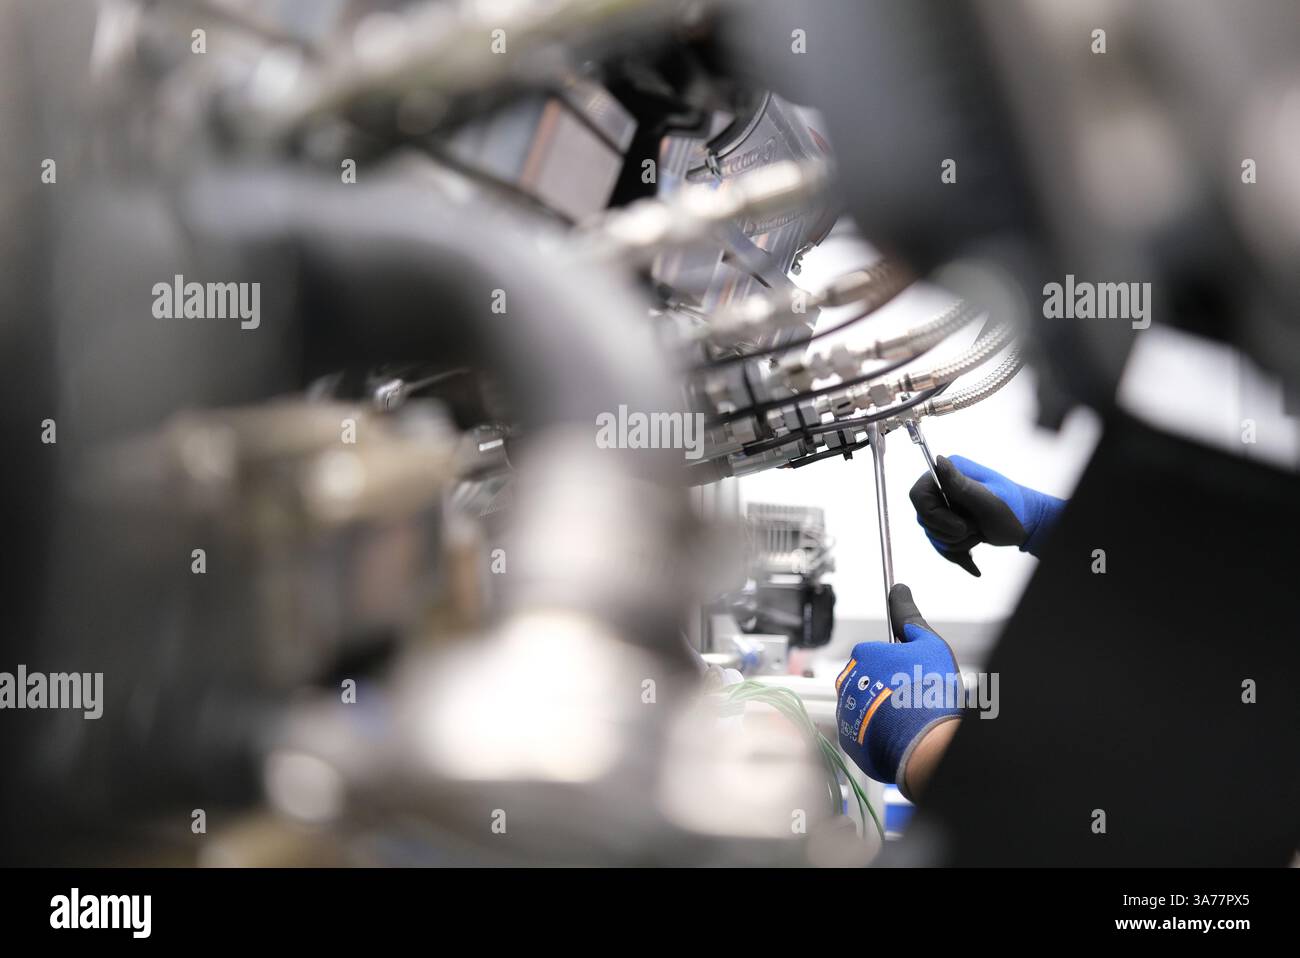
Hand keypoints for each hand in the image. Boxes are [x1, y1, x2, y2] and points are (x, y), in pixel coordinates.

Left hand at [834, 584, 961, 798]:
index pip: (877, 653)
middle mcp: (847, 680)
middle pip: (868, 678)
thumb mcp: (929, 645)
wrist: (925, 743)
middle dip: (887, 686)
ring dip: (881, 709)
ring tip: (907, 718)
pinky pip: (862, 730)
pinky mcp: (848, 739)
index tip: (914, 675)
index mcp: (863, 654)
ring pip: (864, 704)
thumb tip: (899, 591)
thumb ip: (909, 617)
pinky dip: (876, 732)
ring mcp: (845, 711)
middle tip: (913, 697)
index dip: (899, 664)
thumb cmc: (929, 692)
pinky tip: (897, 734)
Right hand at [909, 455, 1065, 575]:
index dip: (934, 517)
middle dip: (950, 532)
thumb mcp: (986, 500)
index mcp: (949, 473)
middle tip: (975, 528)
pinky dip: (957, 555)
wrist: (1028, 526)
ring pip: (933, 535)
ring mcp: (946, 506)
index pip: (918, 496)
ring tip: (979, 534)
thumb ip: (959, 483)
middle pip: (925, 519)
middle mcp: (944, 487)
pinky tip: (973, 564)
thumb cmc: (1013, 510)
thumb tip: (938, 460)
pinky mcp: (950, 523)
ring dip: (957, 543)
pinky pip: (942, 545)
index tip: (960, 526)